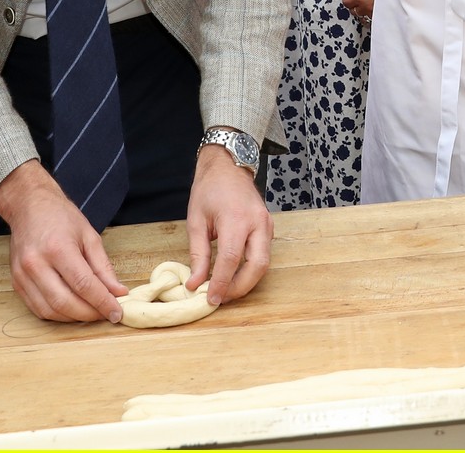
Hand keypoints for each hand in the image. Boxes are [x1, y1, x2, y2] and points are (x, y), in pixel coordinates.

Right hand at [0, 160, 127, 322]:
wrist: (29, 206)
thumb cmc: (61, 217)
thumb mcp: (89, 235)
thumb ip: (103, 267)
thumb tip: (117, 292)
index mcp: (58, 248)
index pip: (83, 284)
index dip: (102, 302)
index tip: (116, 312)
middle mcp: (37, 263)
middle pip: (65, 302)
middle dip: (89, 314)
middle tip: (106, 314)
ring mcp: (23, 275)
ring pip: (50, 310)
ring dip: (73, 318)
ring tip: (90, 312)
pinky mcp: (16, 283)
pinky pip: (38, 309)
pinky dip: (57, 314)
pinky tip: (71, 309)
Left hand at [186, 145, 272, 305]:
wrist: (228, 165)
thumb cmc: (209, 189)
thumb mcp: (196, 220)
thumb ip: (198, 254)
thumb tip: (195, 283)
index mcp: (236, 218)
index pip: (231, 259)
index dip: (221, 283)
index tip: (210, 299)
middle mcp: (257, 222)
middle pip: (257, 266)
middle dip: (240, 288)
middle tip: (221, 298)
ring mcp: (267, 224)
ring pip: (264, 263)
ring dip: (247, 281)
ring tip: (226, 290)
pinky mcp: (269, 226)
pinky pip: (264, 254)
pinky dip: (251, 269)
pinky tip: (235, 274)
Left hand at [341, 0, 379, 20]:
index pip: (346, 3)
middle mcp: (367, 7)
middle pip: (355, 11)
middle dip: (356, 4)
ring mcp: (376, 12)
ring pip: (365, 15)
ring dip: (365, 8)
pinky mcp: (384, 15)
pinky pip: (375, 17)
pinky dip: (374, 12)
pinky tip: (378, 3)